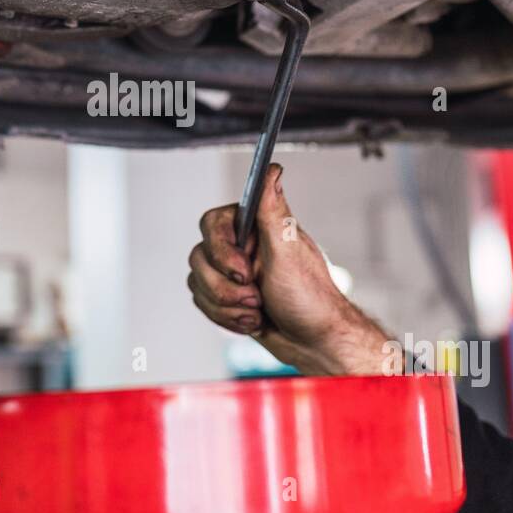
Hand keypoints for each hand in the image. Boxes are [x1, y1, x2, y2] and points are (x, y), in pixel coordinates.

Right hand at [187, 164, 398, 375]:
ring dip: (228, 306)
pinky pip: (203, 303)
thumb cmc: (310, 297)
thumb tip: (272, 170)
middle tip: (256, 296)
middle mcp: (242, 246)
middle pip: (200, 258)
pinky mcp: (226, 296)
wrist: (314, 342)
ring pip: (198, 284)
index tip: (244, 272)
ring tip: (259, 310)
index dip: (223, 251)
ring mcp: (232, 273)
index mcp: (255, 228)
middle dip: (227, 288)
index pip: (213, 224)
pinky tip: (253, 321)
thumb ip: (273, 210)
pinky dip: (227, 318)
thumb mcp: (289, 251)